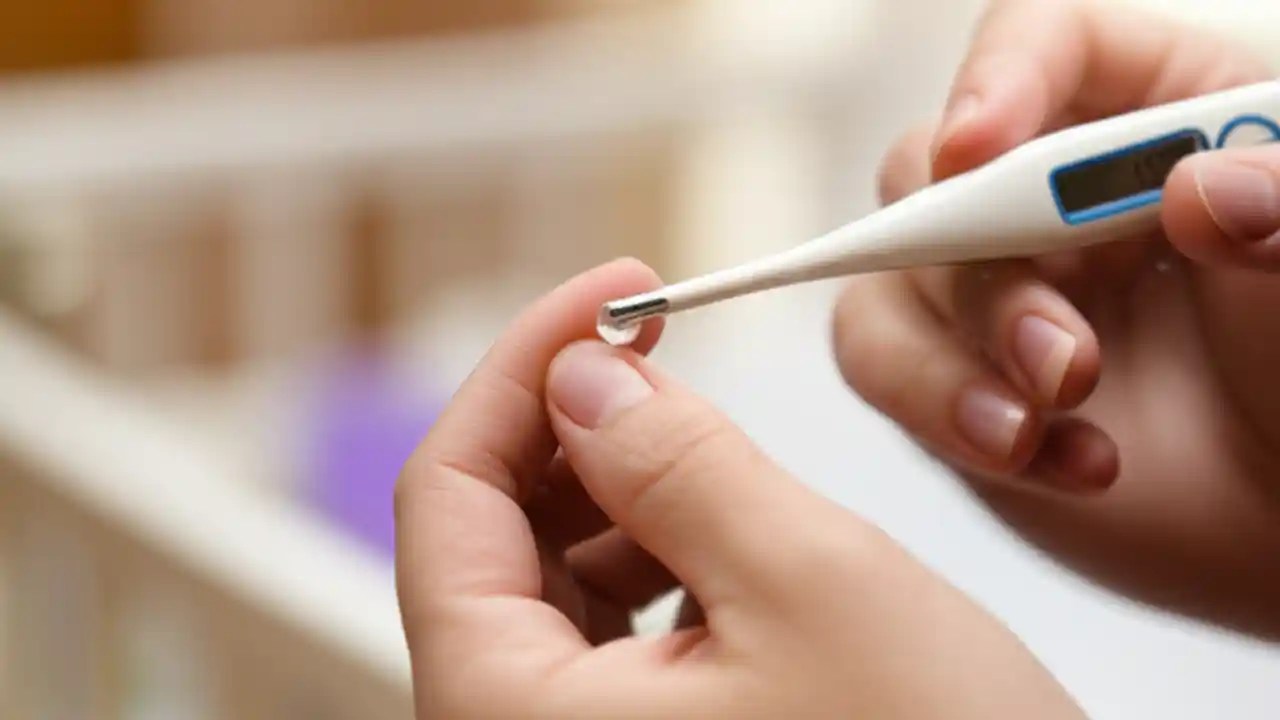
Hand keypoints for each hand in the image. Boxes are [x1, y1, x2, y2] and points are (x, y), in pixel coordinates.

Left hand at [395, 259, 1083, 718]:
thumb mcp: (810, 586)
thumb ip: (675, 463)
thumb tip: (580, 377)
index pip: (447, 498)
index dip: (520, 370)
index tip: (609, 295)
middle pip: (488, 539)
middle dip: (569, 425)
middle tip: (656, 345)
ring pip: (550, 583)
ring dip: (616, 489)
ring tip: (707, 445)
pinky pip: (608, 636)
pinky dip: (654, 558)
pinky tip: (722, 529)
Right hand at [833, 0, 1279, 638]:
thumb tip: (1190, 191)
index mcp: (1152, 117)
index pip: (1044, 44)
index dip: (999, 80)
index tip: (976, 151)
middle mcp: (1051, 195)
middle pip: (932, 169)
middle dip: (975, 268)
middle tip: (1061, 358)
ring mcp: (993, 290)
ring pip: (885, 279)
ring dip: (948, 357)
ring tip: (1041, 424)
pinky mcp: (956, 373)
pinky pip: (887, 372)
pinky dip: (951, 416)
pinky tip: (1066, 463)